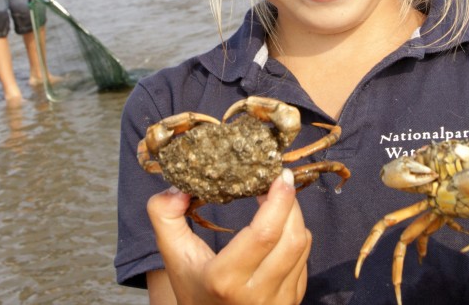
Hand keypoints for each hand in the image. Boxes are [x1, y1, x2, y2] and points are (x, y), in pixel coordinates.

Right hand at [147, 169, 310, 304]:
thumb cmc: (193, 288)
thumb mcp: (173, 254)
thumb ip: (165, 216)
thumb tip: (178, 187)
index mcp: (225, 279)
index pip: (264, 233)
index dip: (279, 201)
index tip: (280, 176)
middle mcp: (256, 294)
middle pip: (291, 238)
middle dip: (290, 203)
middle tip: (281, 181)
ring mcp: (278, 301)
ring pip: (301, 247)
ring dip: (295, 218)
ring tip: (280, 201)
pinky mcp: (292, 302)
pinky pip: (303, 260)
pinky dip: (296, 237)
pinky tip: (281, 228)